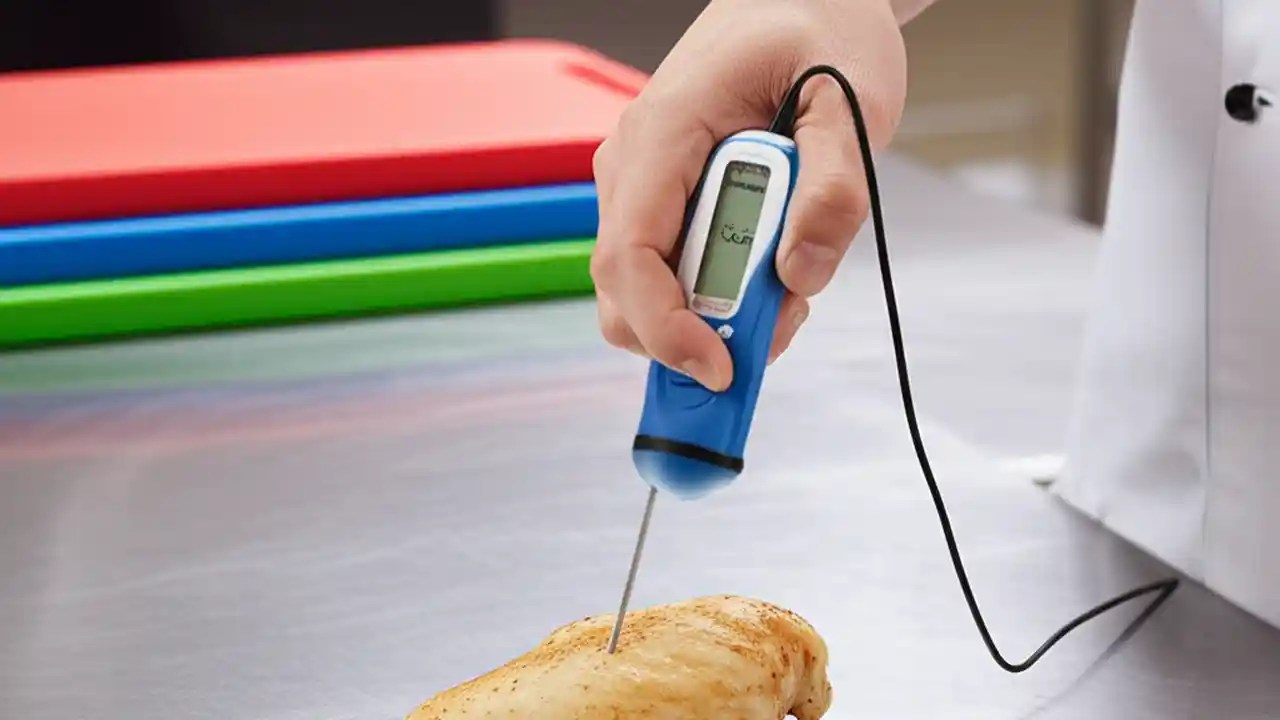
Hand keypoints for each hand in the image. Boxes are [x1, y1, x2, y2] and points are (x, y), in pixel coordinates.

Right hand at [590, 0, 906, 389]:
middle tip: (772, 334)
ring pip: (648, 287)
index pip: (630, 257)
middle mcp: (636, 164)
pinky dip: (717, 296)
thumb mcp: (851, 99)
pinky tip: (773, 276)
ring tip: (787, 294)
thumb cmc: (819, 26)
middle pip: (625, 290)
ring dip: (711, 318)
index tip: (719, 369)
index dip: (664, 328)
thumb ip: (833, 189)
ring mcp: (646, 184)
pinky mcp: (668, 199)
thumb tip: (799, 274)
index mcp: (663, 133)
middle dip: (690, 336)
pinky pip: (673, 268)